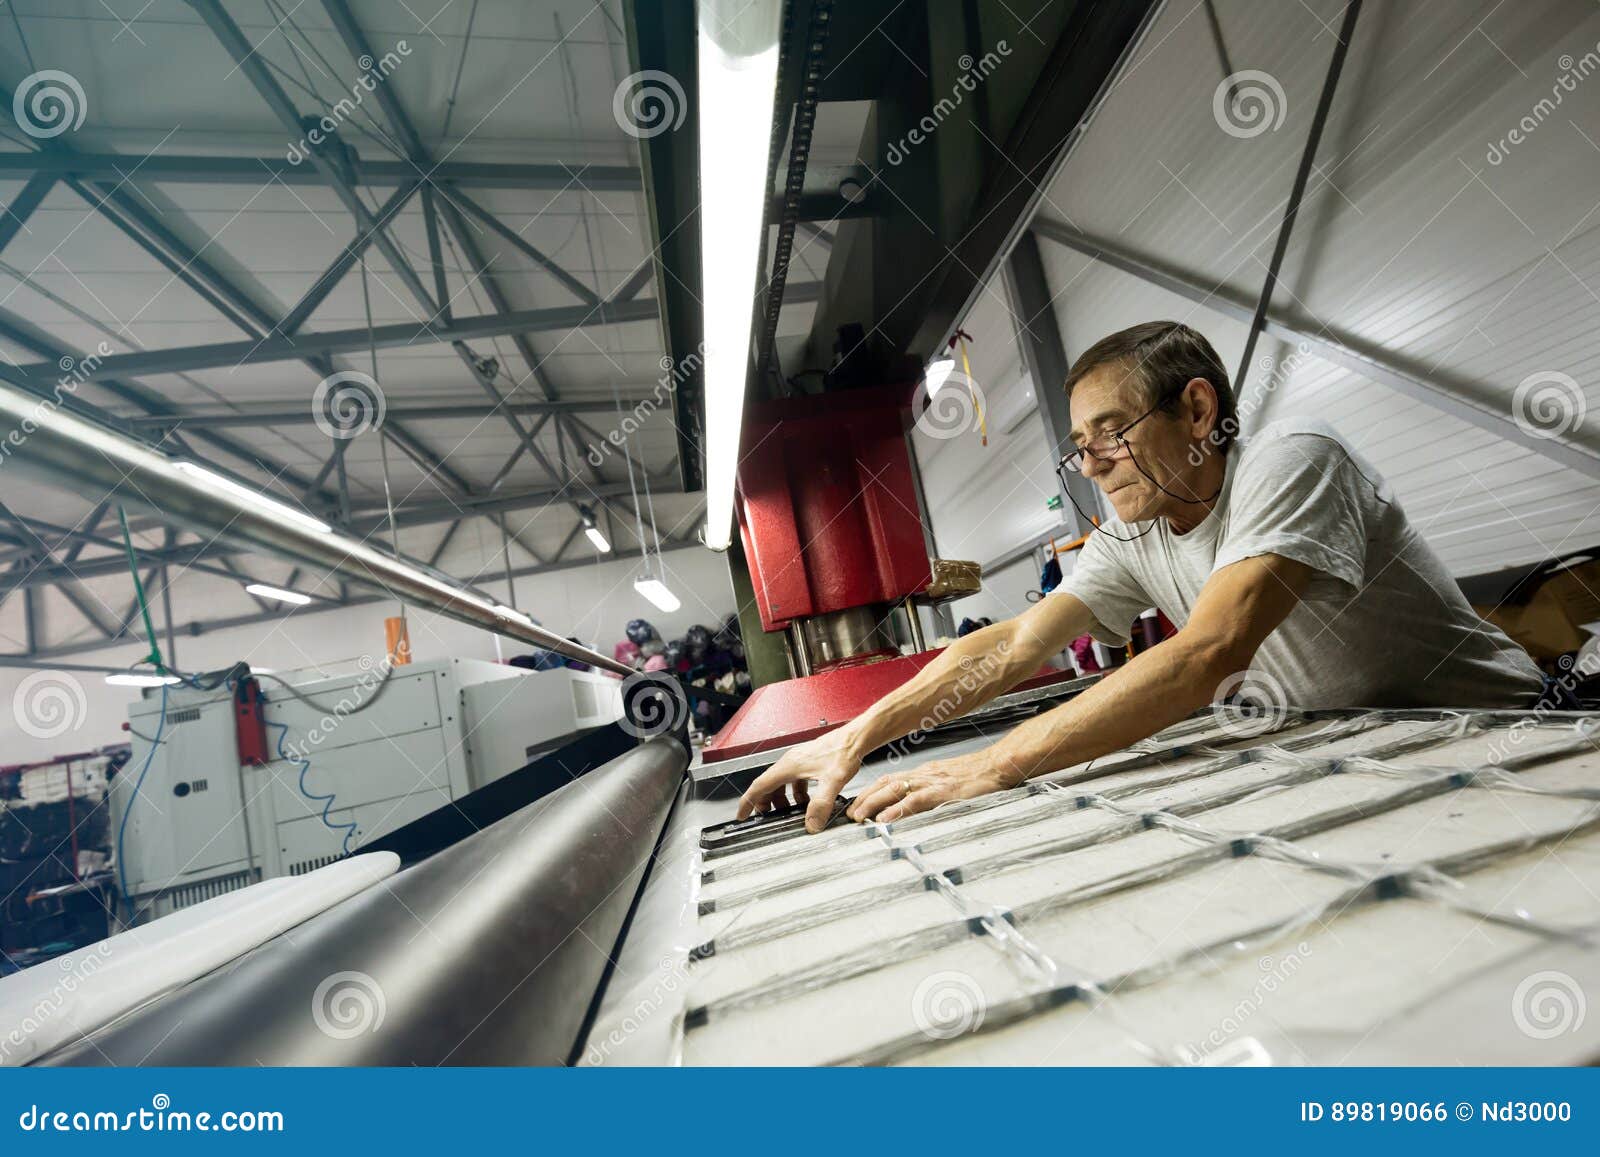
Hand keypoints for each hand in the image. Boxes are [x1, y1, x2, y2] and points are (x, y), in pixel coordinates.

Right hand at [737, 727, 864, 832]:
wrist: (854, 738)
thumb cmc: (842, 752)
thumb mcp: (832, 781)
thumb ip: (821, 804)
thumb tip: (812, 824)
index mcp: (788, 766)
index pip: (759, 786)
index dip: (748, 802)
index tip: (741, 814)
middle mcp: (790, 762)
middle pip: (768, 785)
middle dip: (765, 803)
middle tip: (766, 818)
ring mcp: (799, 761)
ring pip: (782, 783)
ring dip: (782, 799)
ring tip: (789, 812)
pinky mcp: (808, 761)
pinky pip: (794, 780)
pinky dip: (795, 793)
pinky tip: (808, 800)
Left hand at [846, 748, 1022, 823]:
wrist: (998, 765)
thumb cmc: (978, 775)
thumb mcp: (949, 782)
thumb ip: (933, 792)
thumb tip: (917, 806)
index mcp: (924, 773)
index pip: (889, 780)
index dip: (869, 792)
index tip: (855, 804)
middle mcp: (923, 775)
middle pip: (885, 784)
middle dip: (864, 799)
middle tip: (848, 815)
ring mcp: (931, 782)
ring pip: (894, 791)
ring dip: (872, 804)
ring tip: (858, 817)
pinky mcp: (943, 792)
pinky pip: (915, 801)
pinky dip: (897, 810)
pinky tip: (884, 819)